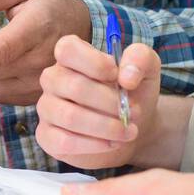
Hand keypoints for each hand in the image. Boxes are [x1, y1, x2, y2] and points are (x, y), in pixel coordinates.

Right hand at [35, 35, 161, 168]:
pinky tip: (112, 143)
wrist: (132, 125)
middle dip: (111, 103)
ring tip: (128, 131)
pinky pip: (64, 142)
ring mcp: (47, 108)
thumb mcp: (146, 67)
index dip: (95, 63)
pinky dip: (94, 145)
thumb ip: (140, 58)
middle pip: (74, 87)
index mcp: (71, 56)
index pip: (67, 49)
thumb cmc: (134, 92)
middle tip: (134, 112)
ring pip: (70, 117)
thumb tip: (126, 76)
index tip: (118, 76)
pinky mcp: (48, 136)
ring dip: (106, 127)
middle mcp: (53, 79)